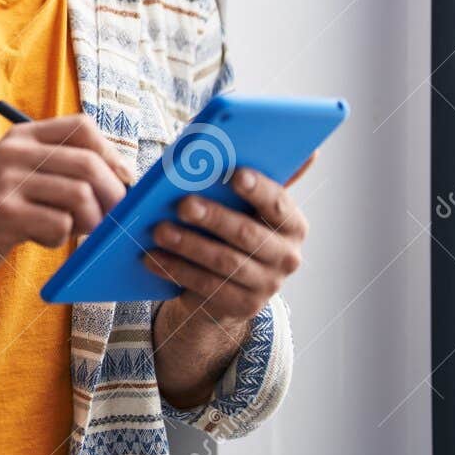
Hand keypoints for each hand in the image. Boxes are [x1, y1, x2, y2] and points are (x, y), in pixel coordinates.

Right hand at [0, 113, 134, 279]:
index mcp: (22, 136)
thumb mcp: (21, 172)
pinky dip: (60, 239)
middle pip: (88, 164)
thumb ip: (62, 167)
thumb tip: (126, 179)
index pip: (82, 127)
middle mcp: (13, 152)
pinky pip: (58, 225)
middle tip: (114, 217)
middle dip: (113, 195)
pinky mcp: (3, 214)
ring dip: (89, 222)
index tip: (122, 181)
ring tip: (76, 231)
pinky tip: (39, 238)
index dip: (112, 154)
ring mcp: (6, 181)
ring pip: (79, 196)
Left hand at [141, 156, 312, 324]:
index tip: (234, 173)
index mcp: (292, 224)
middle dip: (214, 217)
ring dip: (189, 245)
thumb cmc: (231, 228)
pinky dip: (176, 270)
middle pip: (247, 234)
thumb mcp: (243, 205)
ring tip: (159, 230)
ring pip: (224, 263)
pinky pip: (206, 287)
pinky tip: (151, 257)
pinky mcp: (242, 307)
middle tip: (182, 204)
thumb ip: (256, 179)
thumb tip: (303, 147)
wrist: (226, 289)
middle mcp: (287, 256)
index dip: (258, 189)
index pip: (278, 204)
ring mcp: (267, 286)